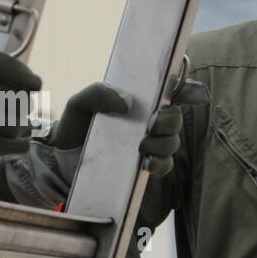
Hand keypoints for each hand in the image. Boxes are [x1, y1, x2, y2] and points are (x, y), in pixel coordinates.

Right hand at [0, 45, 41, 156]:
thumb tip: (19, 71)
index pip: (1, 65)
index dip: (24, 76)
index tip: (35, 84)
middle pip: (5, 96)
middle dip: (21, 106)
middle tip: (25, 110)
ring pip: (2, 122)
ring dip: (18, 128)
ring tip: (21, 128)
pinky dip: (11, 147)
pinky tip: (20, 145)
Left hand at [47, 79, 203, 181]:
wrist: (61, 157)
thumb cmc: (74, 125)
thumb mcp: (80, 103)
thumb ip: (98, 93)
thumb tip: (125, 103)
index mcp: (137, 101)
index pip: (170, 92)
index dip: (189, 91)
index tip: (196, 94)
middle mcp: (146, 122)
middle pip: (175, 119)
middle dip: (170, 120)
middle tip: (151, 124)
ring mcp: (146, 145)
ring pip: (172, 142)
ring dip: (163, 143)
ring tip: (142, 146)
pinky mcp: (141, 167)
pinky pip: (163, 166)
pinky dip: (159, 164)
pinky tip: (146, 163)